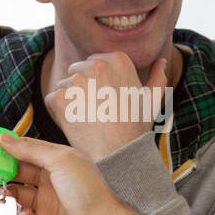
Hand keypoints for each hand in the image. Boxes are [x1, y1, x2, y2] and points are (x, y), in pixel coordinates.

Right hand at [0, 132, 167, 214]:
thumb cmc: (89, 191)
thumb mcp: (60, 160)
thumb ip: (30, 149)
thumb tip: (7, 139)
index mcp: (58, 162)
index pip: (28, 150)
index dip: (9, 149)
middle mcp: (52, 181)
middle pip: (19, 172)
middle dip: (3, 171)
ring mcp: (48, 202)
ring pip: (17, 195)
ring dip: (7, 195)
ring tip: (5, 196)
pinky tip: (23, 213)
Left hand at [45, 53, 169, 159]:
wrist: (118, 154)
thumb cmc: (136, 129)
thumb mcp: (152, 101)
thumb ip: (157, 78)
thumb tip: (162, 61)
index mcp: (118, 59)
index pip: (95, 62)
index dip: (98, 83)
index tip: (106, 101)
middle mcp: (96, 65)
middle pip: (77, 70)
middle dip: (82, 88)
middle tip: (96, 111)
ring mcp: (76, 81)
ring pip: (64, 85)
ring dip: (71, 100)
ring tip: (87, 119)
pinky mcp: (60, 97)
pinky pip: (52, 99)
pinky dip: (59, 112)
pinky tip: (75, 124)